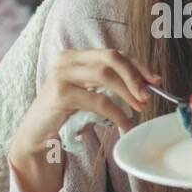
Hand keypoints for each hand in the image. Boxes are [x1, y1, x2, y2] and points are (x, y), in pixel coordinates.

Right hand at [9, 49, 159, 191]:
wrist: (35, 138)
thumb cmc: (64, 116)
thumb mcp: (87, 93)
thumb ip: (108, 84)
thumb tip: (146, 86)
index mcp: (75, 56)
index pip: (113, 53)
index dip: (137, 65)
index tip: (155, 80)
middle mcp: (66, 59)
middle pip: (111, 58)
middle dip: (134, 76)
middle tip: (148, 96)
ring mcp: (61, 74)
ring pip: (105, 75)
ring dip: (128, 93)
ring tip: (140, 109)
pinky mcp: (60, 94)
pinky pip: (98, 100)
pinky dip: (117, 113)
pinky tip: (125, 124)